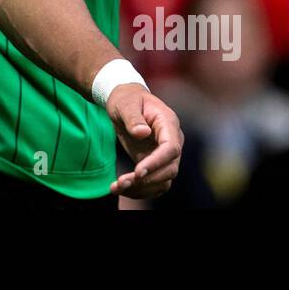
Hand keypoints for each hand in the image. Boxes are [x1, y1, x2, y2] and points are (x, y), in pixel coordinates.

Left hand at [104, 84, 183, 198]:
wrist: (125, 102)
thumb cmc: (126, 99)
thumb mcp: (125, 103)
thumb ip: (133, 117)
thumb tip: (143, 133)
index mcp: (168, 123)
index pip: (171, 148)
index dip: (157, 162)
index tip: (138, 172)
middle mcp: (172, 142)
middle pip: (169, 169)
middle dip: (146, 180)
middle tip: (121, 182)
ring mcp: (165, 155)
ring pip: (162, 181)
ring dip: (141, 189)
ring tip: (116, 188)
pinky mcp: (155, 165)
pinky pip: (154, 183)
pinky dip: (139, 190)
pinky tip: (120, 189)